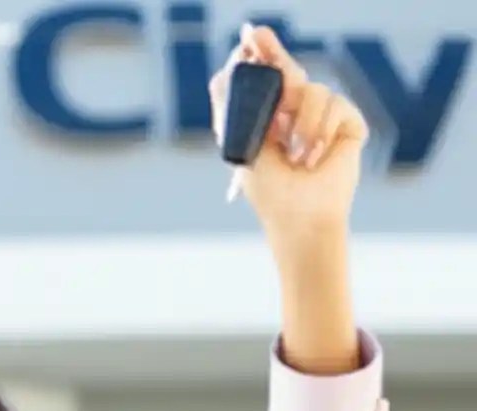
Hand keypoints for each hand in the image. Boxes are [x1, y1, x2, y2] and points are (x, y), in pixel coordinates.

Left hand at [210, 25, 369, 257]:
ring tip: (295, 156)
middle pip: (287, 69)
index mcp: (268, 114)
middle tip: (257, 34)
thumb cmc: (268, 186)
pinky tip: (312, 158)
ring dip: (300, 124)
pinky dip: (320, 131)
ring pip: (311, 90)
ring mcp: (323, 116)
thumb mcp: (242, 143)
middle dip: (273, 51)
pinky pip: (335, 104)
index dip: (258, 55)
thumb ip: (234, 107)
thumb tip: (223, 71)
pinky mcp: (348, 124)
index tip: (248, 38)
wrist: (298, 214)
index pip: (264, 77)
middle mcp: (295, 111)